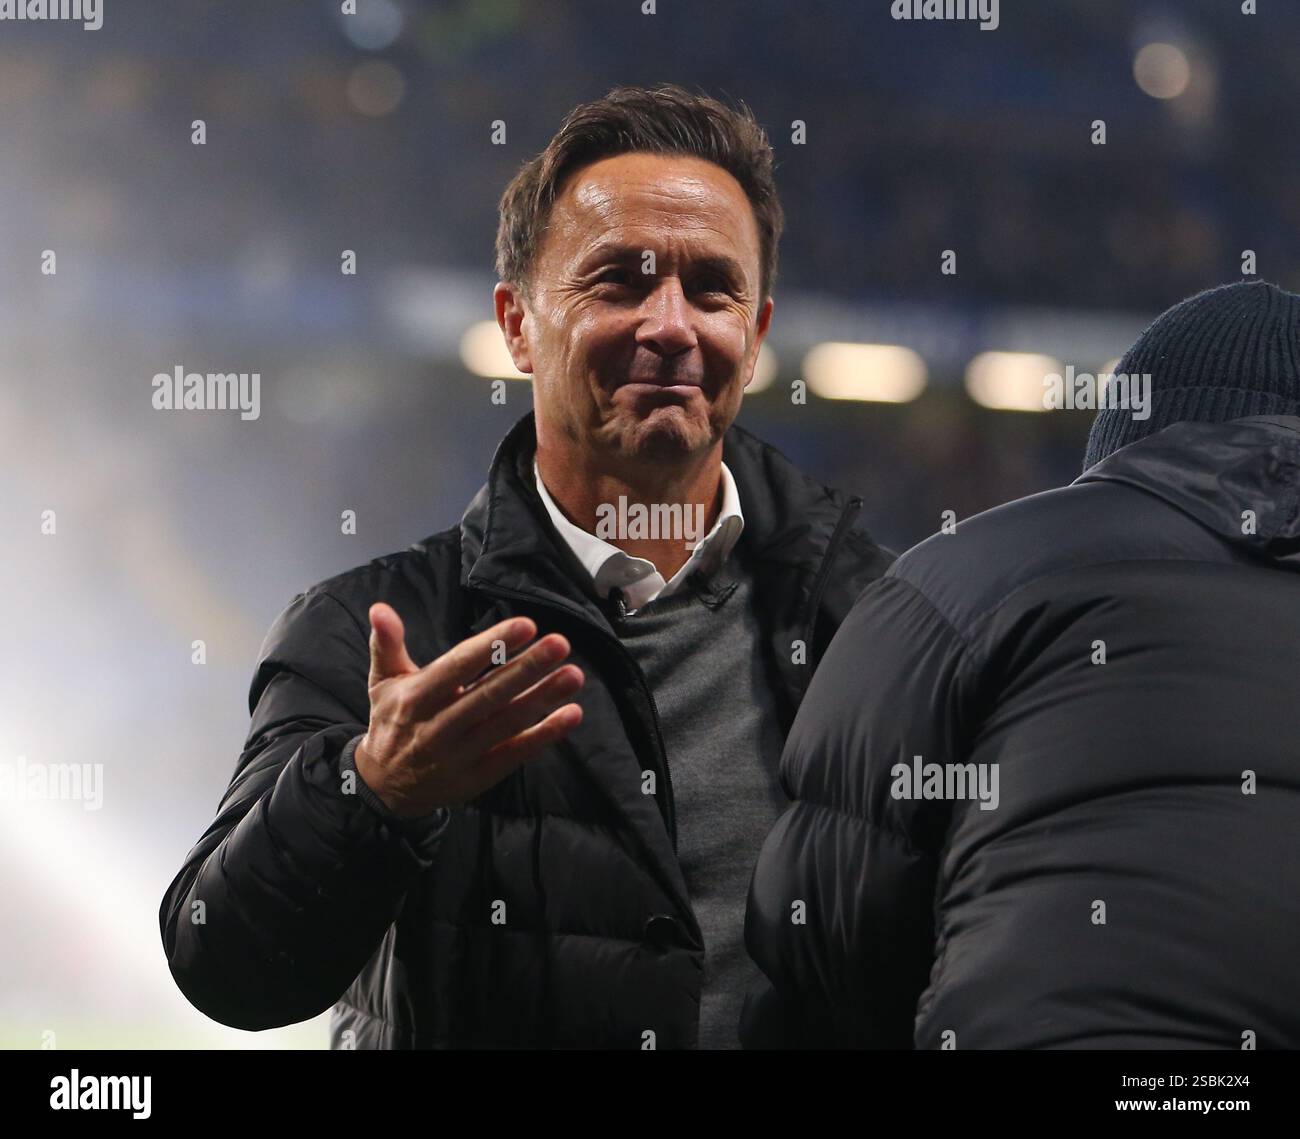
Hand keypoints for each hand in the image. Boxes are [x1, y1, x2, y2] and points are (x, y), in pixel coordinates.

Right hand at [354, 602, 583, 816]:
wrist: (385, 788)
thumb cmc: (392, 722)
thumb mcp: (383, 682)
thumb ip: (387, 644)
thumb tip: (380, 608)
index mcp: (416, 698)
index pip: (458, 667)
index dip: (492, 646)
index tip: (526, 625)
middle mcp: (438, 728)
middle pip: (489, 695)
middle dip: (527, 668)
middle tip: (560, 643)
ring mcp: (460, 756)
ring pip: (507, 724)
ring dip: (543, 698)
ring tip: (574, 674)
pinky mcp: (479, 777)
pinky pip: (516, 753)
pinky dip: (545, 735)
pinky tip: (571, 714)